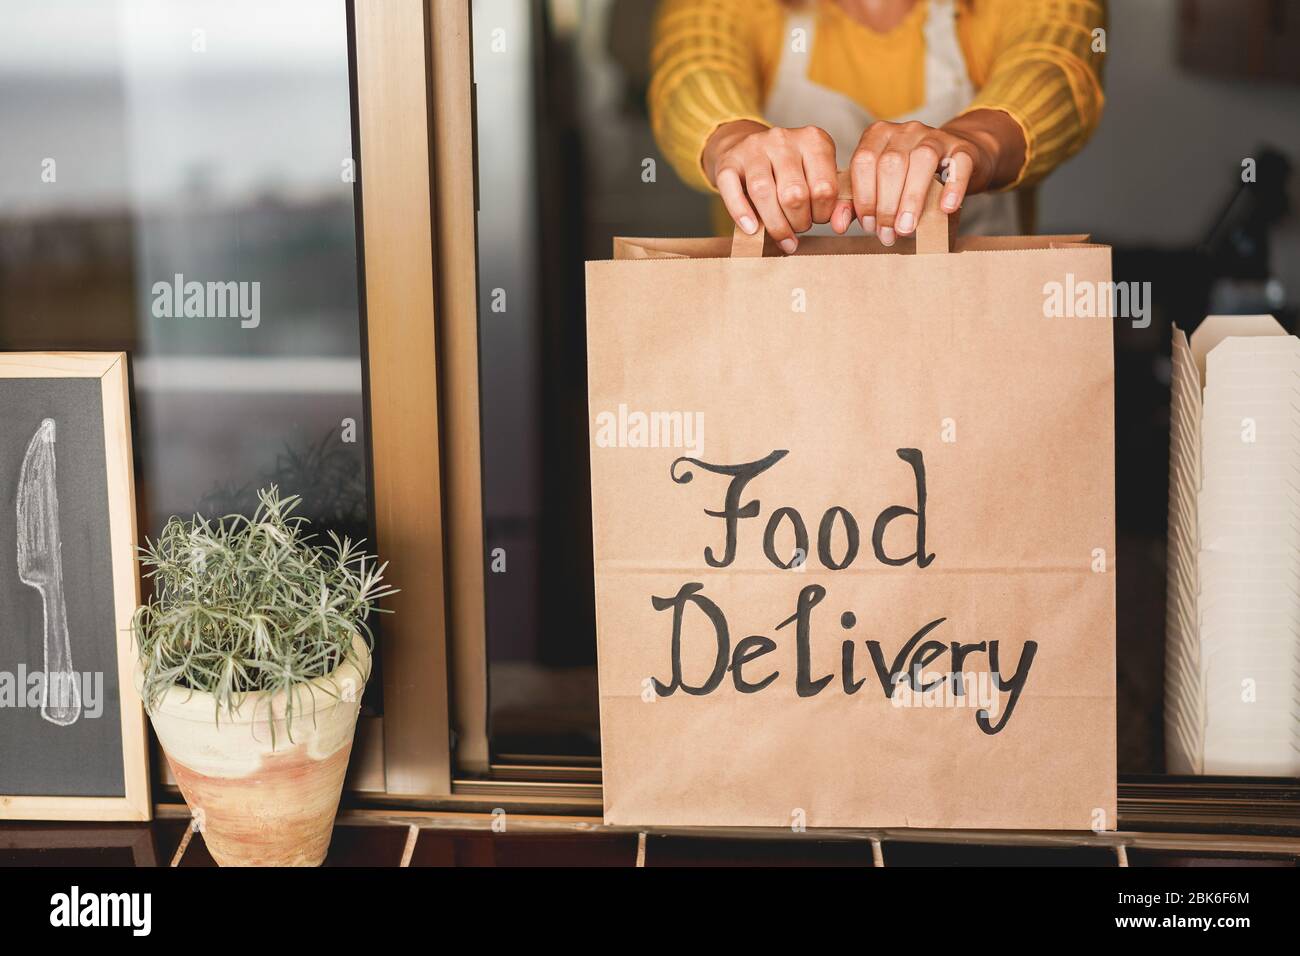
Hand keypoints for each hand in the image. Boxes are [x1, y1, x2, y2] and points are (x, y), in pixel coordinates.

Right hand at [703, 120, 854, 253]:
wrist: (746, 148)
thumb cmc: (788, 171)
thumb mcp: (815, 176)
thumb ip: (832, 199)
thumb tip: (840, 225)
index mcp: (813, 140)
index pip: (824, 188)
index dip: (822, 214)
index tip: (817, 219)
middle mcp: (783, 139)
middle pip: (794, 194)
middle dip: (799, 222)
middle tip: (798, 228)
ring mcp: (753, 148)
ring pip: (763, 192)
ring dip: (775, 224)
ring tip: (782, 237)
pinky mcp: (728, 161)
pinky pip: (732, 190)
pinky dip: (741, 213)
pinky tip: (751, 229)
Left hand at [847, 110, 1025, 245]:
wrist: (959, 160)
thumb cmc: (913, 178)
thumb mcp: (883, 187)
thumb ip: (858, 203)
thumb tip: (837, 224)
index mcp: (878, 136)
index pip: (863, 162)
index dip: (864, 197)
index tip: (868, 225)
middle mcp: (906, 130)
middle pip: (890, 164)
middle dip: (885, 204)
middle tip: (887, 234)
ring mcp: (936, 136)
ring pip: (922, 160)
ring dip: (911, 199)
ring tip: (906, 228)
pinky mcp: (964, 149)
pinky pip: (959, 163)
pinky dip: (952, 186)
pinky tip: (946, 208)